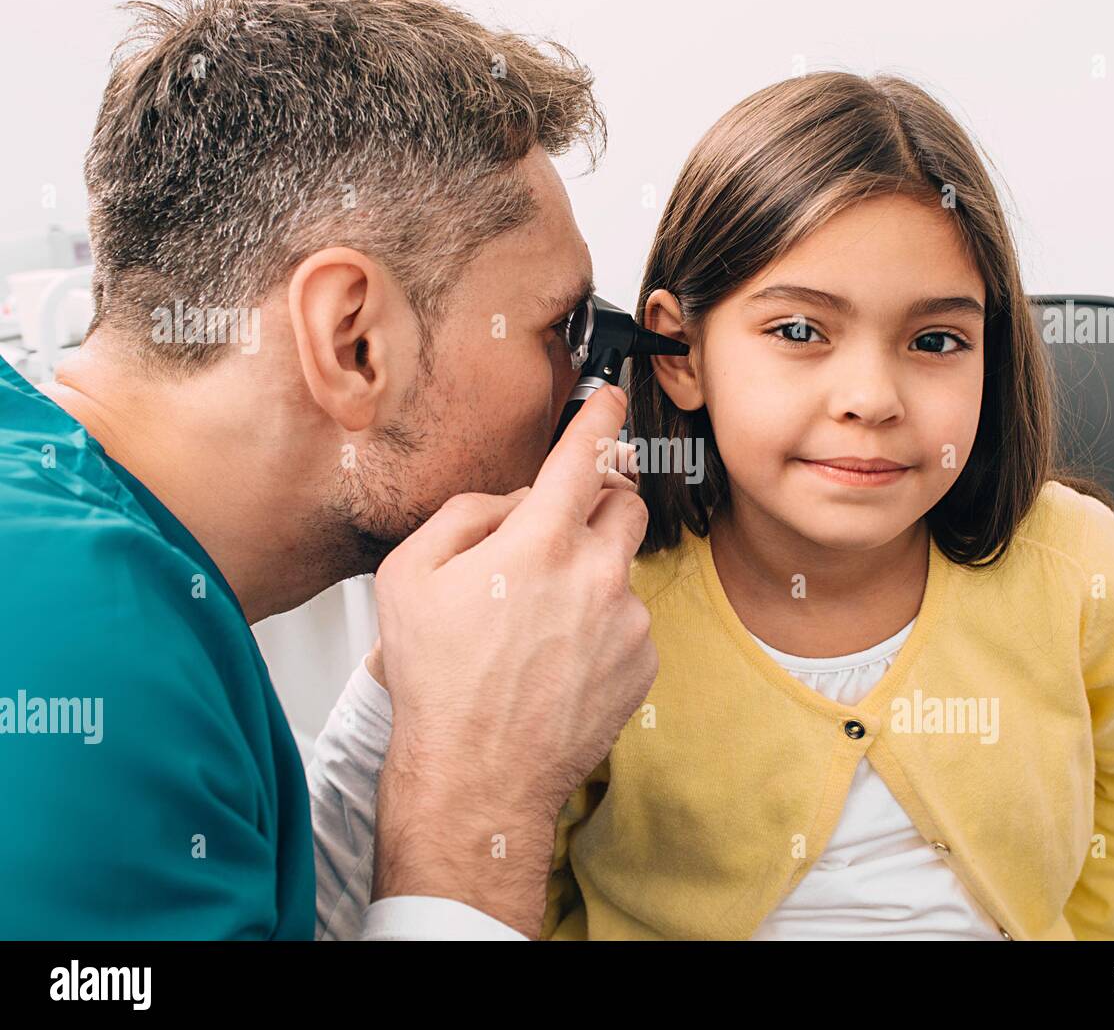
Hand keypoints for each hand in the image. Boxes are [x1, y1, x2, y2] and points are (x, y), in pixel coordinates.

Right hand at [370, 384, 656, 936]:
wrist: (476, 776)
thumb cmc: (438, 682)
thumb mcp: (410, 576)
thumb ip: (467, 514)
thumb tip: (514, 503)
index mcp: (539, 543)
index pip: (583, 456)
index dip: (598, 418)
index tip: (611, 399)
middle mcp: (596, 575)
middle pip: (623, 504)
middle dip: (599, 502)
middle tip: (560, 531)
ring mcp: (627, 621)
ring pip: (621, 569)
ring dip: (591, 576)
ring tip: (538, 627)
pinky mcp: (642, 661)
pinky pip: (630, 621)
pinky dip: (601, 626)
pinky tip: (558, 660)